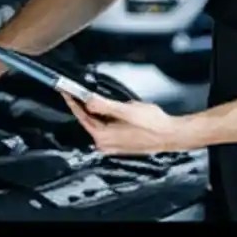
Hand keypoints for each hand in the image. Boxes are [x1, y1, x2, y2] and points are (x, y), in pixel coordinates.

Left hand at [60, 93, 184, 154]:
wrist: (170, 134)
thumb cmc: (153, 125)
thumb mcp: (126, 110)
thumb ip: (104, 105)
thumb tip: (88, 101)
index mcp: (103, 137)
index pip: (82, 116)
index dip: (73, 102)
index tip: (66, 92)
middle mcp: (106, 144)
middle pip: (89, 121)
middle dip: (84, 105)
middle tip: (77, 91)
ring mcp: (113, 145)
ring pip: (98, 124)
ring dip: (97, 111)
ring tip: (97, 97)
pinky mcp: (121, 144)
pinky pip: (107, 128)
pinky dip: (106, 117)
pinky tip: (113, 109)